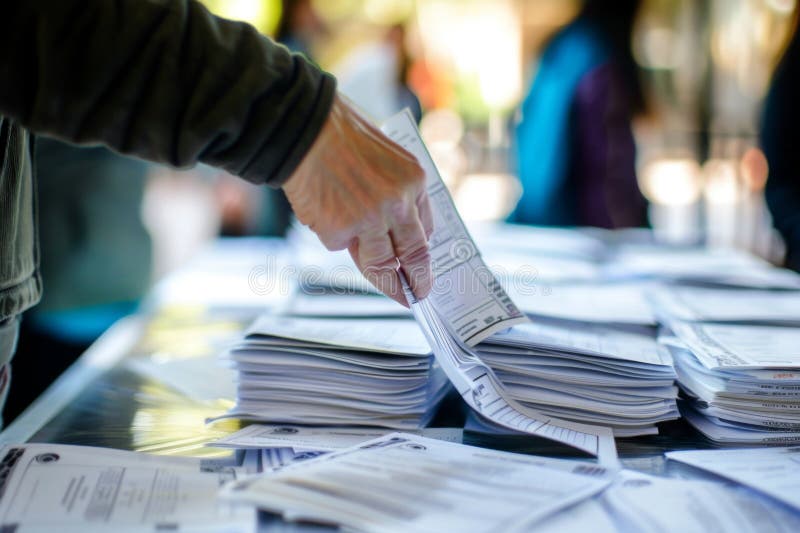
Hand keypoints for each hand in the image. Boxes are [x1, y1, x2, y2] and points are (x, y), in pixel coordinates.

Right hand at [283, 95, 433, 305]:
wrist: (303, 126)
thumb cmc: (340, 134)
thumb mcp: (387, 157)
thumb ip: (398, 192)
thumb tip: (399, 232)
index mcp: (414, 180)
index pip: (427, 228)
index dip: (424, 253)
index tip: (423, 268)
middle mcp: (397, 202)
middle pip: (413, 254)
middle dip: (417, 281)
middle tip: (417, 295)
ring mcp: (369, 220)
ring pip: (380, 264)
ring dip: (385, 281)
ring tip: (393, 291)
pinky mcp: (339, 231)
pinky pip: (341, 245)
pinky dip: (334, 237)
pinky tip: (325, 213)